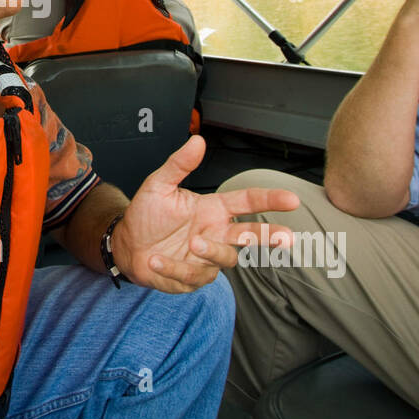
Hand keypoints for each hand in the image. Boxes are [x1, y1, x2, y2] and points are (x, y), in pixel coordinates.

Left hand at [114, 136, 298, 292]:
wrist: (127, 244)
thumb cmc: (147, 214)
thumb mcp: (159, 185)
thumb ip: (179, 164)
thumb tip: (197, 141)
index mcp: (213, 209)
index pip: (247, 202)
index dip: (270, 200)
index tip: (291, 199)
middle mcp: (215, 234)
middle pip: (249, 236)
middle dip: (269, 237)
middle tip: (285, 238)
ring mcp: (206, 258)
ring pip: (224, 258)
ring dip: (212, 251)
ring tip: (193, 242)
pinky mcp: (191, 278)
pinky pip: (190, 275)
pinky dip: (173, 269)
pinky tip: (156, 259)